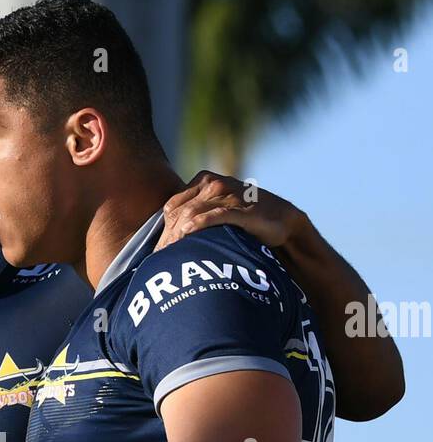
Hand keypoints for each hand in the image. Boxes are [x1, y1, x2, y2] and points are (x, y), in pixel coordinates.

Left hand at [157, 170, 304, 251]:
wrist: (282, 219)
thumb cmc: (245, 218)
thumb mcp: (217, 209)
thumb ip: (196, 214)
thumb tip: (169, 238)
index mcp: (203, 181)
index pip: (172, 206)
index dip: (163, 231)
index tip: (158, 253)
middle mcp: (213, 184)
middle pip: (179, 211)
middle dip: (168, 237)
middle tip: (160, 260)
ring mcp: (228, 194)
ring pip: (193, 213)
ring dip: (178, 236)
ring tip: (169, 255)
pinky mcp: (242, 208)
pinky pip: (217, 214)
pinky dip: (200, 223)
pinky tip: (187, 234)